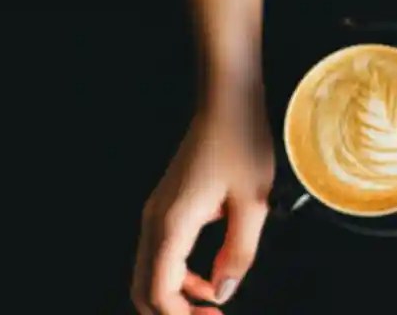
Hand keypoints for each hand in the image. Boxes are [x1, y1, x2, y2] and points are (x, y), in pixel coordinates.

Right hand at [131, 80, 274, 313]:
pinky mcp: (165, 207)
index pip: (158, 291)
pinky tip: (209, 277)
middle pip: (142, 289)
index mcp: (172, 224)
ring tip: (212, 303)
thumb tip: (224, 292)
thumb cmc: (241, 143)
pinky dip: (178, 275)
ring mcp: (156, 213)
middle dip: (171, 314)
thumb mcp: (254, 203)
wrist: (227, 103)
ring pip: (149, 273)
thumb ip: (239, 253)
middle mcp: (155, 221)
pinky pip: (161, 254)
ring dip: (176, 296)